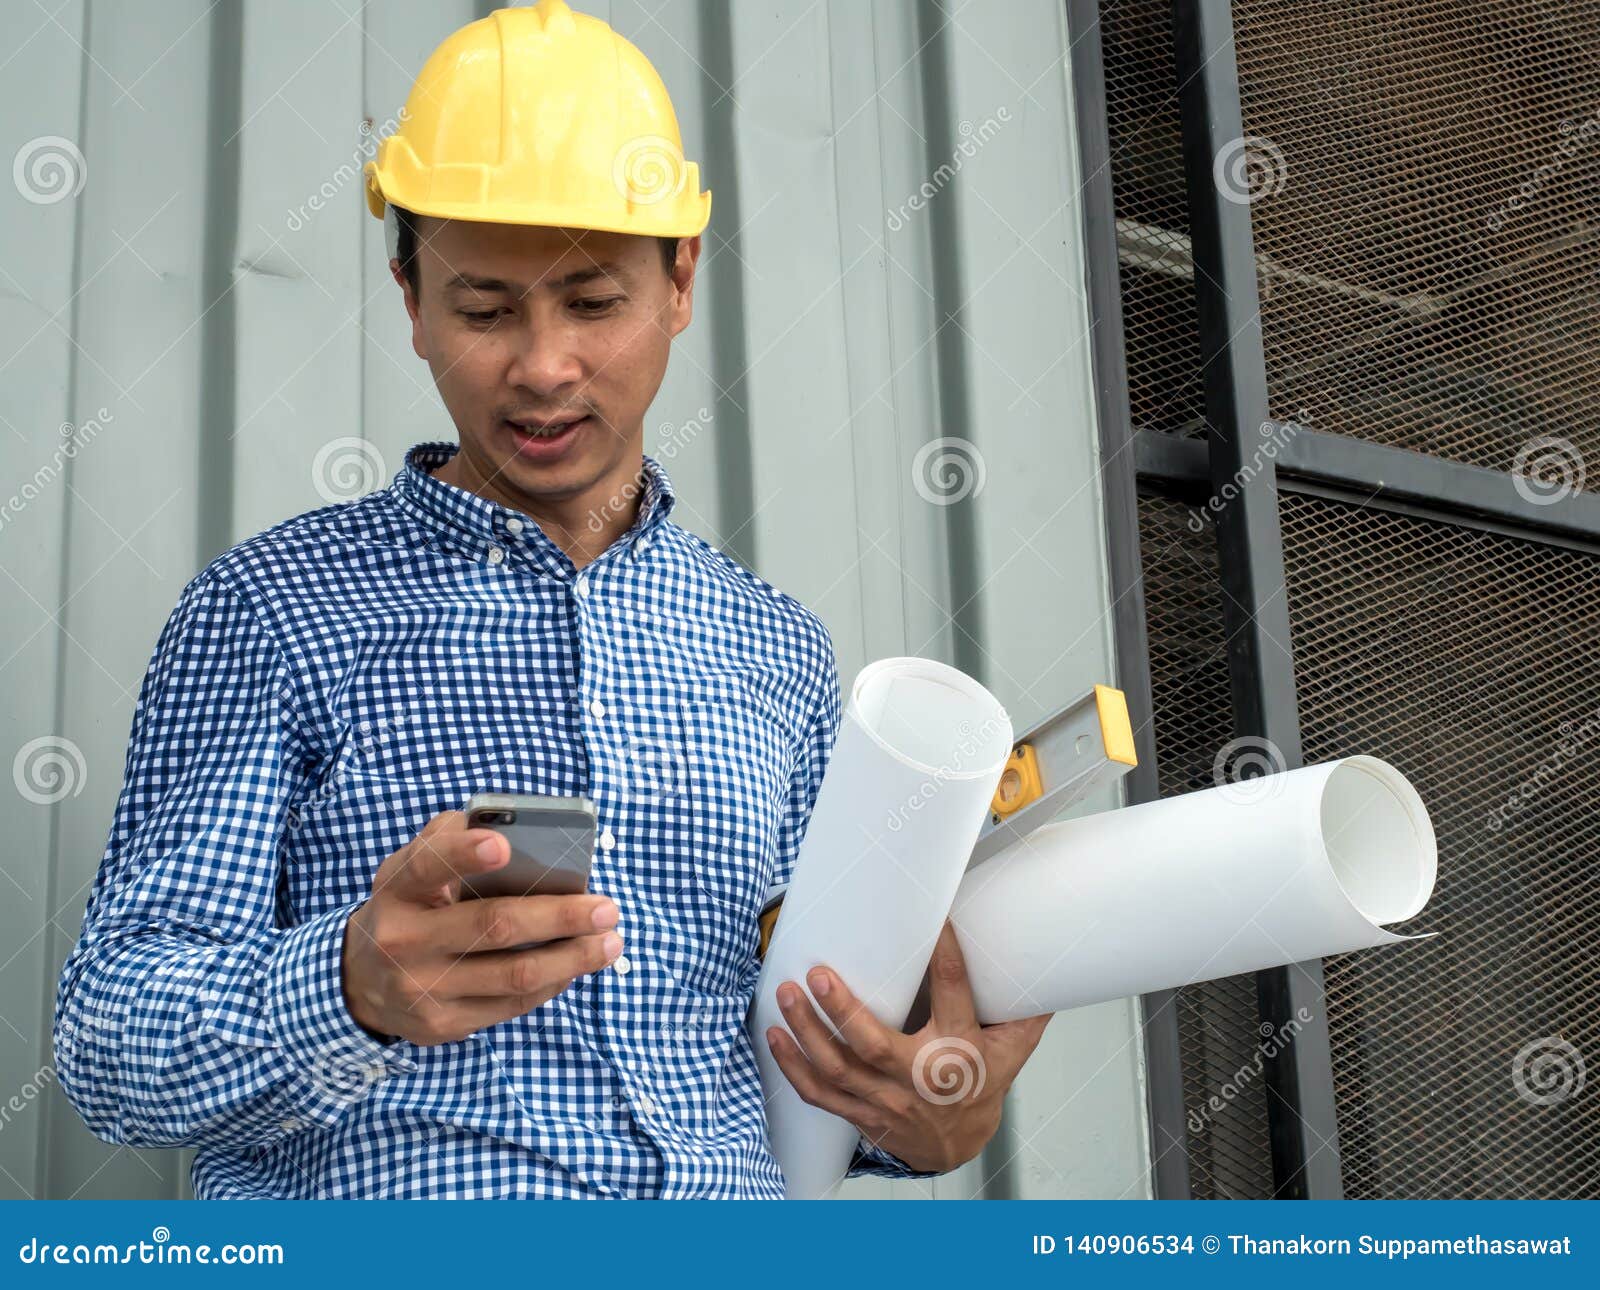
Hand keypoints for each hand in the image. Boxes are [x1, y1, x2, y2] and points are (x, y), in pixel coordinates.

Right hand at [341, 810, 623, 1044]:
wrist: (359, 982)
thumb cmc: (408, 907)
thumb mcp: (408, 868)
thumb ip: (448, 839)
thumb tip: (509, 826)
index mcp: (397, 890)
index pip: (428, 866)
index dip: (465, 855)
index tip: (504, 844)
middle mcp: (405, 940)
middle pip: (493, 926)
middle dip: (560, 916)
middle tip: (607, 908)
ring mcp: (423, 988)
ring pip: (514, 974)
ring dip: (573, 958)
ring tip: (610, 942)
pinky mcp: (442, 1024)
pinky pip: (511, 1004)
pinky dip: (553, 982)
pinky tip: (577, 965)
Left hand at [765, 919, 1051, 1173]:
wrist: (960, 1145)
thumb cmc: (982, 1083)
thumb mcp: (1012, 1046)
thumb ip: (1023, 1005)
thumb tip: (1047, 959)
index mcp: (959, 1047)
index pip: (952, 993)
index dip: (946, 955)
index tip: (936, 921)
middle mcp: (918, 1075)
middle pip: (873, 1045)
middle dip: (841, 1010)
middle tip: (818, 973)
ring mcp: (885, 1098)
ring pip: (837, 1069)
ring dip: (806, 1033)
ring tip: (786, 993)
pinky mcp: (862, 1111)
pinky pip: (820, 1093)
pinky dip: (792, 1067)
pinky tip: (774, 1035)